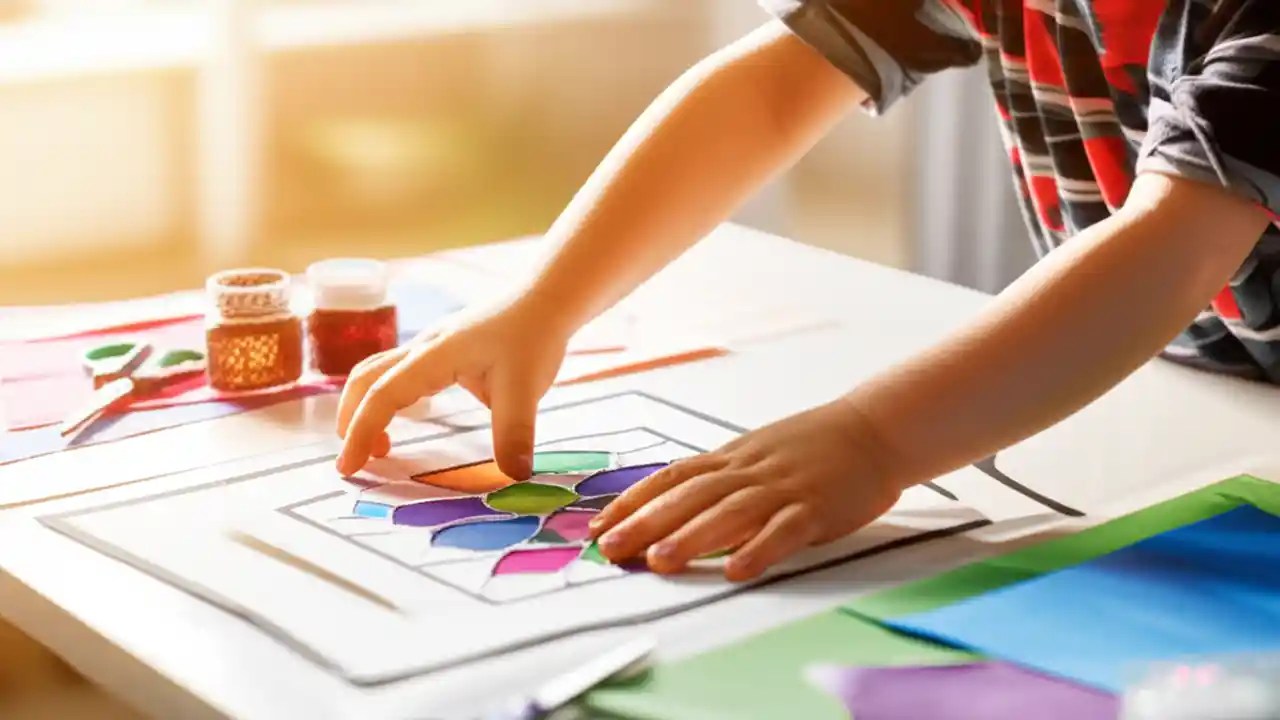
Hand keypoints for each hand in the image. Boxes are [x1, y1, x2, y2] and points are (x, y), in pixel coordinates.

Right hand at [335, 293, 573, 477]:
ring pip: (378, 372)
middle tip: (358, 461)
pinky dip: (389, 397)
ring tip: (382, 446)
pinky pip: (400, 372)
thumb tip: (513, 476)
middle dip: (352, 420)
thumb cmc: (533, 336)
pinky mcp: (444, 350)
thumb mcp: (527, 387)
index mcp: (434, 356)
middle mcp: (423, 349)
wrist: (546, 300)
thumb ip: (515, 432)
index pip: (382, 395)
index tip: (349, 468)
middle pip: (365, 379)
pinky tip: (413, 414)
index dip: (360, 432)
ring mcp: (431, 347)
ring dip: (367, 407)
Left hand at [588, 398, 902, 580]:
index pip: (672, 477)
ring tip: (658, 561)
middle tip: (611, 549)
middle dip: (646, 522)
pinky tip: (736, 572)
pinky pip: (784, 530)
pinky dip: (759, 550)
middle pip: (691, 495)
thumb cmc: (813, 447)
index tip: (598, 526)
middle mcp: (750, 471)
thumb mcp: (758, 454)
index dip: (633, 500)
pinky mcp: (818, 508)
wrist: (874, 428)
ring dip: (692, 536)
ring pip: (730, 512)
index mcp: (734, 458)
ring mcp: (784, 489)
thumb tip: (673, 508)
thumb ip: (721, 478)